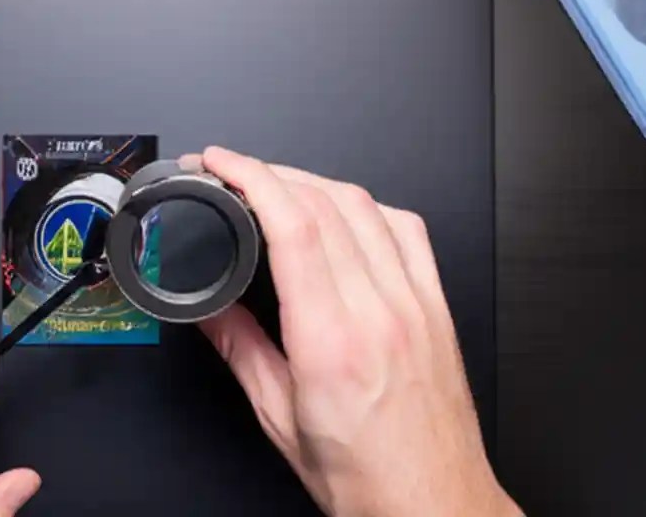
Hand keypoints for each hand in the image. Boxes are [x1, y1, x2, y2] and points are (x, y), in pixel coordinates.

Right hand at [195, 147, 518, 516]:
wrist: (434, 505)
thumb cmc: (367, 477)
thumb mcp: (279, 418)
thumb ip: (240, 350)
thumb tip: (208, 309)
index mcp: (333, 341)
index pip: (294, 227)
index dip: (253, 178)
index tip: (221, 163)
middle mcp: (381, 312)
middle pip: (327, 203)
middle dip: (271, 171)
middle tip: (233, 170)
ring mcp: (416, 304)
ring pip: (368, 207)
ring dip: (315, 180)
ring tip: (279, 182)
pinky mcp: (437, 307)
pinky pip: (408, 230)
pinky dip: (368, 205)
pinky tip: (345, 209)